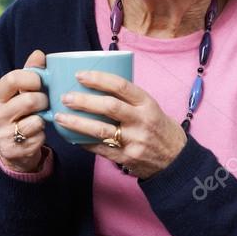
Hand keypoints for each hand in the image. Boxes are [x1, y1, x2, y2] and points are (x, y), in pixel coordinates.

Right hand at [0, 50, 49, 172]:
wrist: (13, 149)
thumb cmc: (19, 113)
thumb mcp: (20, 93)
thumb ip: (30, 73)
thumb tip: (39, 54)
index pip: (12, 79)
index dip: (32, 79)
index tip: (40, 83)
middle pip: (29, 100)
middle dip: (43, 101)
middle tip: (44, 103)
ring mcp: (3, 134)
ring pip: (36, 120)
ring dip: (44, 119)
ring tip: (41, 118)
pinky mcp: (13, 150)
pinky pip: (38, 138)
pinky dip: (42, 135)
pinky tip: (37, 134)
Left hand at [54, 70, 186, 178]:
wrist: (176, 161)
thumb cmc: (159, 128)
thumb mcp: (151, 108)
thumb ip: (128, 99)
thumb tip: (96, 84)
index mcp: (147, 104)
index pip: (121, 86)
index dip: (99, 79)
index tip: (80, 75)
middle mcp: (141, 121)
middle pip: (109, 107)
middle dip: (83, 101)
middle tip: (65, 97)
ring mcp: (133, 141)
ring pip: (100, 130)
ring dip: (76, 123)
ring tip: (59, 116)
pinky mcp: (126, 158)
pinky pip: (99, 149)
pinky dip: (82, 141)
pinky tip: (69, 135)